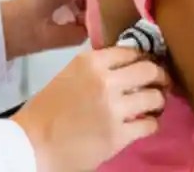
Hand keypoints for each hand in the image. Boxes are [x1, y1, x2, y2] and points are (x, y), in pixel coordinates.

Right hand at [11, 46, 168, 171]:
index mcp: (90, 62)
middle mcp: (106, 80)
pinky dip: (152, 124)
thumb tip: (120, 72)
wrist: (32, 143)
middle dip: (160, 76)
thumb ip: (94, 71)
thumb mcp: (67, 77)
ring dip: (159, 100)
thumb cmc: (44, 111)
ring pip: (155, 96)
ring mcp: (115, 108)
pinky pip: (150, 124)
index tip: (148, 65)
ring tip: (155, 106)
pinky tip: (146, 124)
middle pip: (149, 69)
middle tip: (161, 83)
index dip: (144, 58)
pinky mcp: (120, 134)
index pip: (130, 51)